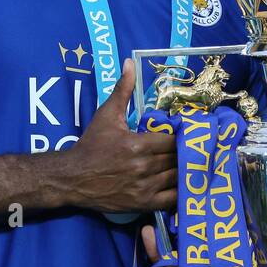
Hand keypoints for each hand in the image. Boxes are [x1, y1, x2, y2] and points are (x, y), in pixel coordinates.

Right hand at [63, 59, 177, 213]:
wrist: (72, 178)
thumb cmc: (91, 145)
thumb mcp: (107, 115)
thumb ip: (123, 89)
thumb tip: (130, 62)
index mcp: (138, 144)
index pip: (173, 139)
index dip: (182, 136)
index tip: (185, 133)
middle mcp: (144, 167)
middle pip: (178, 158)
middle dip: (186, 152)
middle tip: (194, 148)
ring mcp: (144, 187)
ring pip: (178, 177)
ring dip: (186, 171)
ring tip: (192, 164)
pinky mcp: (143, 203)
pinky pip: (172, 200)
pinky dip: (181, 193)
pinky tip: (185, 185)